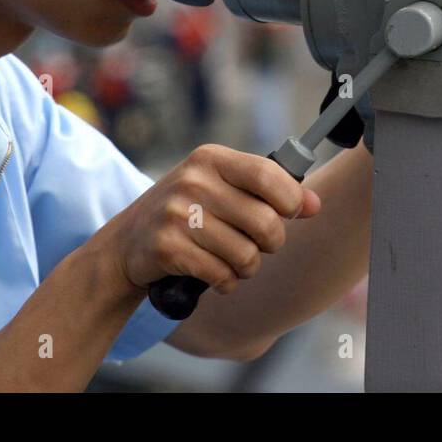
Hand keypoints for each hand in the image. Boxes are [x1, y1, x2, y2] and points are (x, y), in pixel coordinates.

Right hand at [102, 144, 321, 296]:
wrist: (126, 243)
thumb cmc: (187, 212)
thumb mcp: (222, 188)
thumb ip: (268, 190)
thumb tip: (314, 203)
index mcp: (211, 159)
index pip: (269, 175)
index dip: (291, 200)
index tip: (290, 212)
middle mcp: (193, 182)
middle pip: (265, 221)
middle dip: (271, 242)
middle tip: (259, 244)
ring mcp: (176, 214)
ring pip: (247, 254)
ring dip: (248, 266)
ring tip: (234, 260)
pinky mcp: (167, 248)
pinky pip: (222, 275)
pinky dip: (227, 282)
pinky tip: (217, 274)